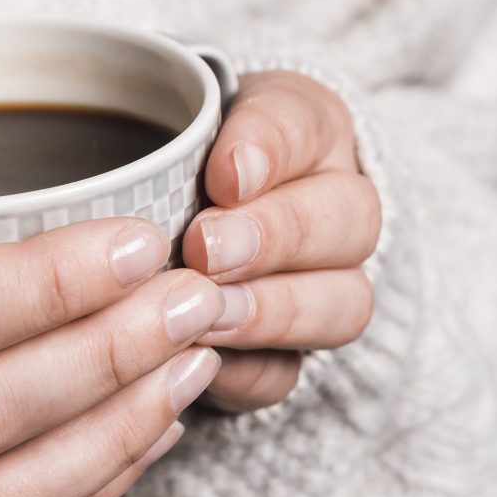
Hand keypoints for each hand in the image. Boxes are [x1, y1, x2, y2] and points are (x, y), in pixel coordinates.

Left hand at [183, 71, 380, 411]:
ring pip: (345, 304)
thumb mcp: (165, 130)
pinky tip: (202, 363)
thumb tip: (146, 175)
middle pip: (351, 220)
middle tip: (206, 250)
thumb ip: (170, 143)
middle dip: (276, 238)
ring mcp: (328, 286)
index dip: (270, 149)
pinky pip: (292, 373)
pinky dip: (249, 372)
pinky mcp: (293, 355)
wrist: (158, 223)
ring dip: (273, 311)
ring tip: (208, 315)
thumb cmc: (163, 164)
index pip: (306, 123)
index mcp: (307, 129)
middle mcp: (337, 206)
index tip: (224, 175)